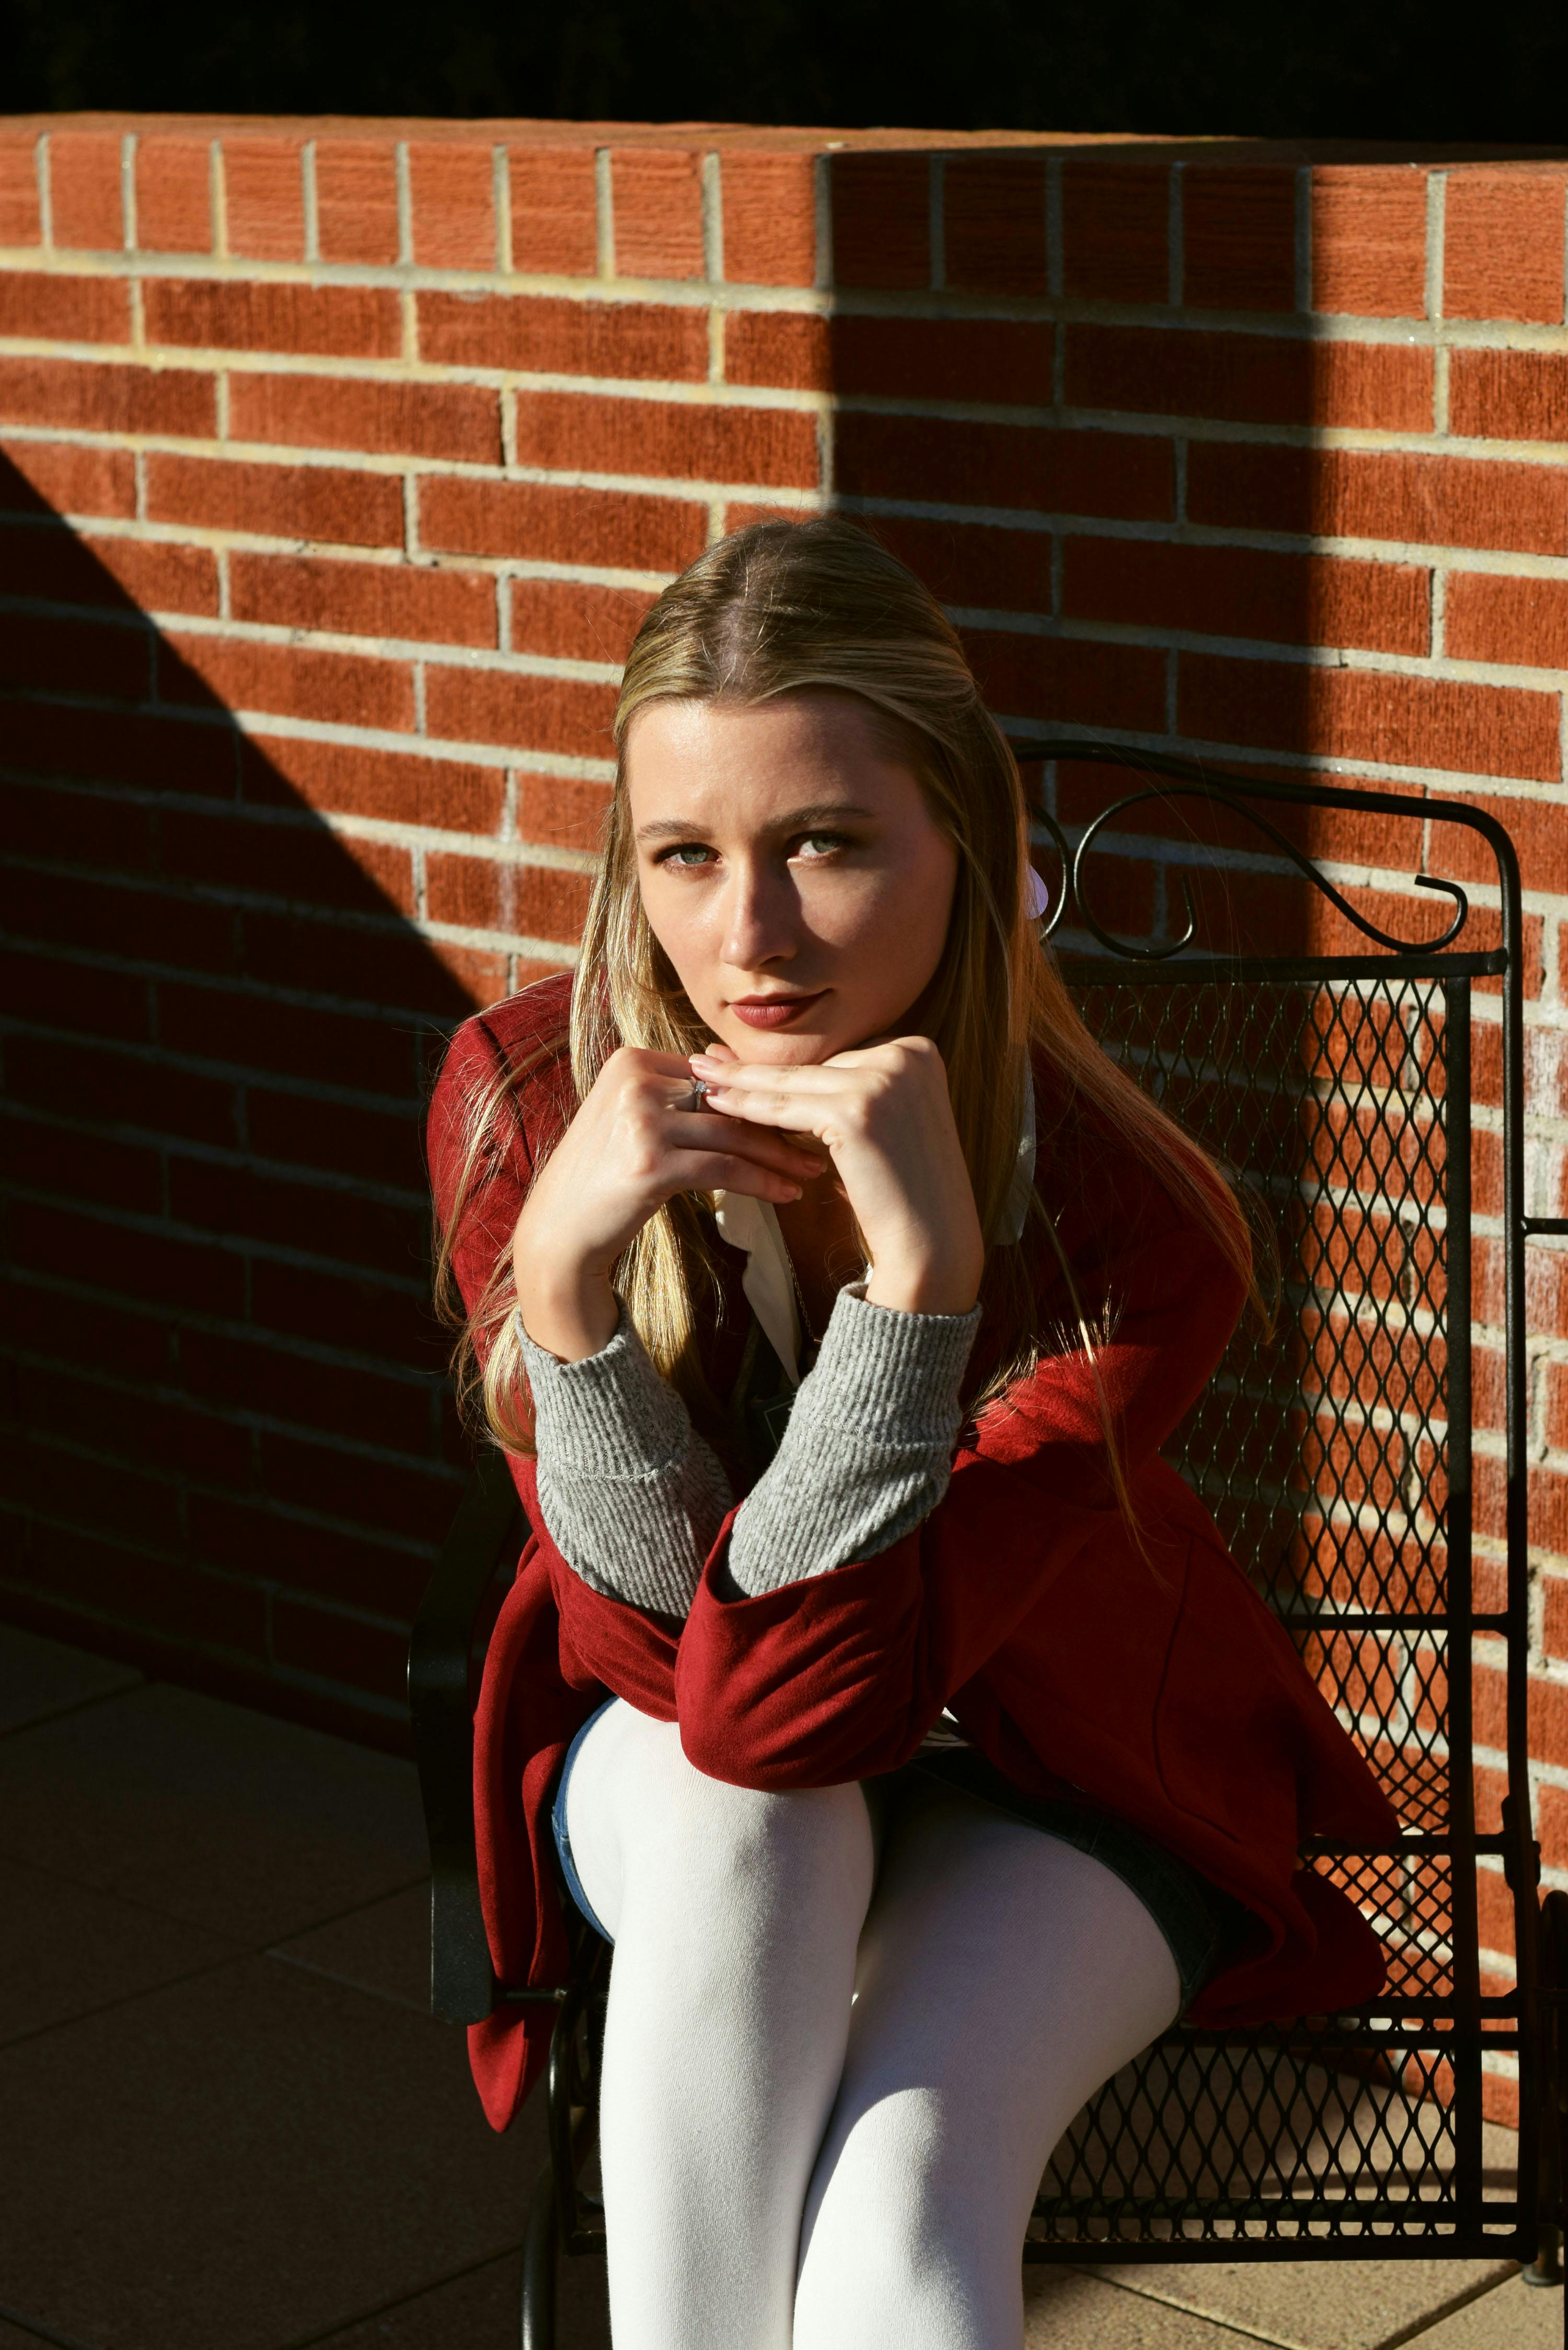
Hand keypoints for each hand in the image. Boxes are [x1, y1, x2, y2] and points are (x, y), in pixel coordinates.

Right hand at [513, 1047, 826, 1359]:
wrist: (561, 1229)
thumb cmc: (604, 1175)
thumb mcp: (633, 1117)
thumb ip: (674, 1088)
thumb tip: (726, 1057)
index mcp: (631, 1061)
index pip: (715, 1076)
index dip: (759, 1098)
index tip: (799, 1116)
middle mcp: (634, 1082)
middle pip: (727, 1102)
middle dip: (778, 1124)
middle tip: (820, 1140)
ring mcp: (640, 1121)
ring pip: (732, 1134)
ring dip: (778, 1156)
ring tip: (810, 1172)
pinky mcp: (650, 1162)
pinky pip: (724, 1168)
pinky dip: (761, 1182)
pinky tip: (785, 1196)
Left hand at [687, 1036, 983, 1315]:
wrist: (932, 1242)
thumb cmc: (903, 1190)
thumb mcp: (883, 1124)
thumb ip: (845, 1090)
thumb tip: (786, 1067)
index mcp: (920, 1051)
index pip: (836, 1058)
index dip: (787, 1066)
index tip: (738, 1059)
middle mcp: (908, 1054)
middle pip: (816, 1065)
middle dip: (760, 1070)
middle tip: (709, 1062)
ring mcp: (885, 1079)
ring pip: (795, 1083)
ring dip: (742, 1082)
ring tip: (701, 1076)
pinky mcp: (859, 1110)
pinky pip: (788, 1107)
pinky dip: (749, 1107)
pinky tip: (717, 1104)